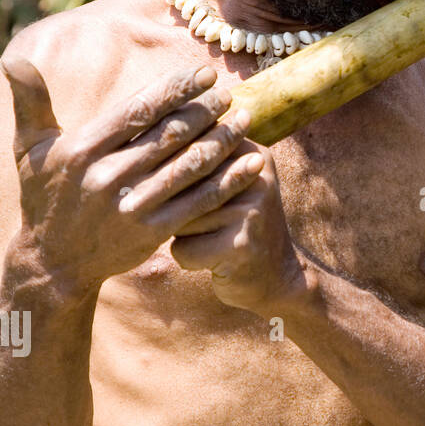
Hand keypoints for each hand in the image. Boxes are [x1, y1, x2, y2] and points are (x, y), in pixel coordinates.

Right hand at [6, 59, 262, 297]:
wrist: (53, 262)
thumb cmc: (44, 196)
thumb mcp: (28, 149)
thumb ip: (30, 103)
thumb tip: (15, 58)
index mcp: (82, 149)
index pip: (138, 110)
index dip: (175, 89)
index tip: (202, 73)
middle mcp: (107, 176)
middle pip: (170, 134)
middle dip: (204, 110)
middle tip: (228, 92)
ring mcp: (133, 204)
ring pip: (189, 165)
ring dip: (223, 139)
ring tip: (245, 118)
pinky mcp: (154, 231)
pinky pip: (200, 201)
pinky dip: (229, 180)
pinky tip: (252, 162)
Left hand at [170, 144, 300, 314]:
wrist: (279, 276)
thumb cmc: (237, 225)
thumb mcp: (230, 185)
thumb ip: (199, 162)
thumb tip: (144, 151)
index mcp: (250, 152)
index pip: (190, 149)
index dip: (170, 173)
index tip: (182, 196)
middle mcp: (255, 175)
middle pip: (179, 184)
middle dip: (176, 207)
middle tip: (197, 221)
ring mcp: (250, 210)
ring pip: (177, 218)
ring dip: (182, 234)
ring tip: (213, 239)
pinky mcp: (240, 245)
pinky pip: (183, 249)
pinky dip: (187, 258)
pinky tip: (213, 259)